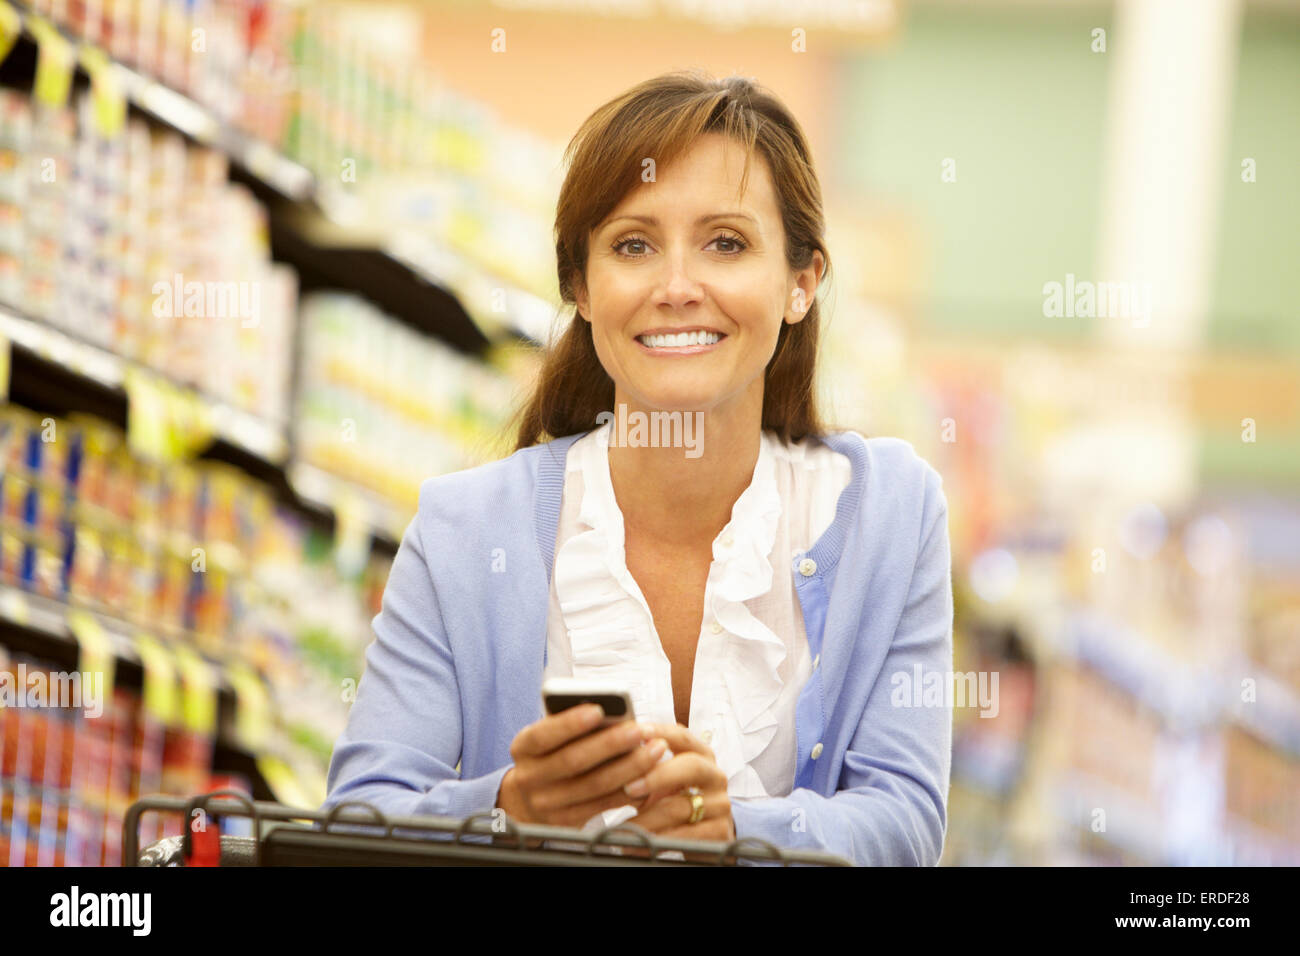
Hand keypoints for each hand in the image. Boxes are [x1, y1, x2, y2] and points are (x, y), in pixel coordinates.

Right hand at [496, 705, 668, 828]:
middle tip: (640, 730)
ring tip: (655, 750)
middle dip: (611, 744)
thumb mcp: (549, 737)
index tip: (598, 710)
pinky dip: (629, 791)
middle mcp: (529, 777)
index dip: (570, 723)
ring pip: (594, 785)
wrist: (529, 800)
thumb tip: (612, 712)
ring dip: (630, 767)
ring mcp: (547, 804)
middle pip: (574, 761)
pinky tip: (649, 776)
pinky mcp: (567, 823)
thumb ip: (572, 724)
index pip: (543, 735)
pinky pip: (604, 806)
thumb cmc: (551, 754)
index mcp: (523, 747)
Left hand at [623, 723, 734, 844]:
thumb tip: (609, 750)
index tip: (636, 732)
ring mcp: (720, 804)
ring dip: (647, 818)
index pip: (682, 736)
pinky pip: (684, 835)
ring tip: (623, 826)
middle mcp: (715, 776)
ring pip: (681, 807)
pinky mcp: (719, 832)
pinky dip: (657, 840)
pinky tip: (638, 846)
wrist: (701, 836)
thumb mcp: (662, 781)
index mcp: (701, 755)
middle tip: (628, 787)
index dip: (660, 731)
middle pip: (691, 766)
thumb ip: (644, 766)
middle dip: (657, 775)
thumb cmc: (674, 800)